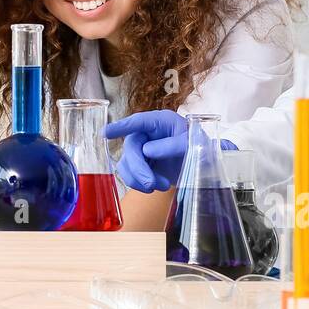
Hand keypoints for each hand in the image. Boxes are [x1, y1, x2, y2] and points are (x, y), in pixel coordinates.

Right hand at [105, 111, 240, 192]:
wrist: (203, 166)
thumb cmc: (200, 148)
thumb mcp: (192, 145)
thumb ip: (172, 145)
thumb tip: (148, 150)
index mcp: (161, 122)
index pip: (138, 121)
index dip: (121, 127)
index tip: (106, 133)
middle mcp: (148, 133)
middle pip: (130, 147)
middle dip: (138, 168)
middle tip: (150, 183)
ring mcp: (142, 149)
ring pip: (126, 164)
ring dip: (139, 179)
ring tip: (160, 186)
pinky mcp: (141, 165)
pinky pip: (129, 175)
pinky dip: (140, 184)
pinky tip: (157, 187)